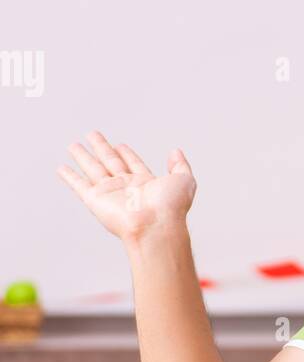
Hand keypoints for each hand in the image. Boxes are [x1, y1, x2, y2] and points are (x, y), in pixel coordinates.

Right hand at [57, 131, 195, 242]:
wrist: (156, 226)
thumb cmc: (171, 208)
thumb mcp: (184, 180)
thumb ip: (180, 165)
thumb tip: (176, 151)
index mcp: (145, 183)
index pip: (133, 163)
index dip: (126, 153)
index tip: (120, 144)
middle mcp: (126, 187)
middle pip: (110, 162)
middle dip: (102, 147)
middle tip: (93, 134)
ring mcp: (110, 193)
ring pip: (93, 169)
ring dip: (83, 157)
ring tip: (74, 145)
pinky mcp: (96, 200)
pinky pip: (79, 186)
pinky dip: (69, 177)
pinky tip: (61, 168)